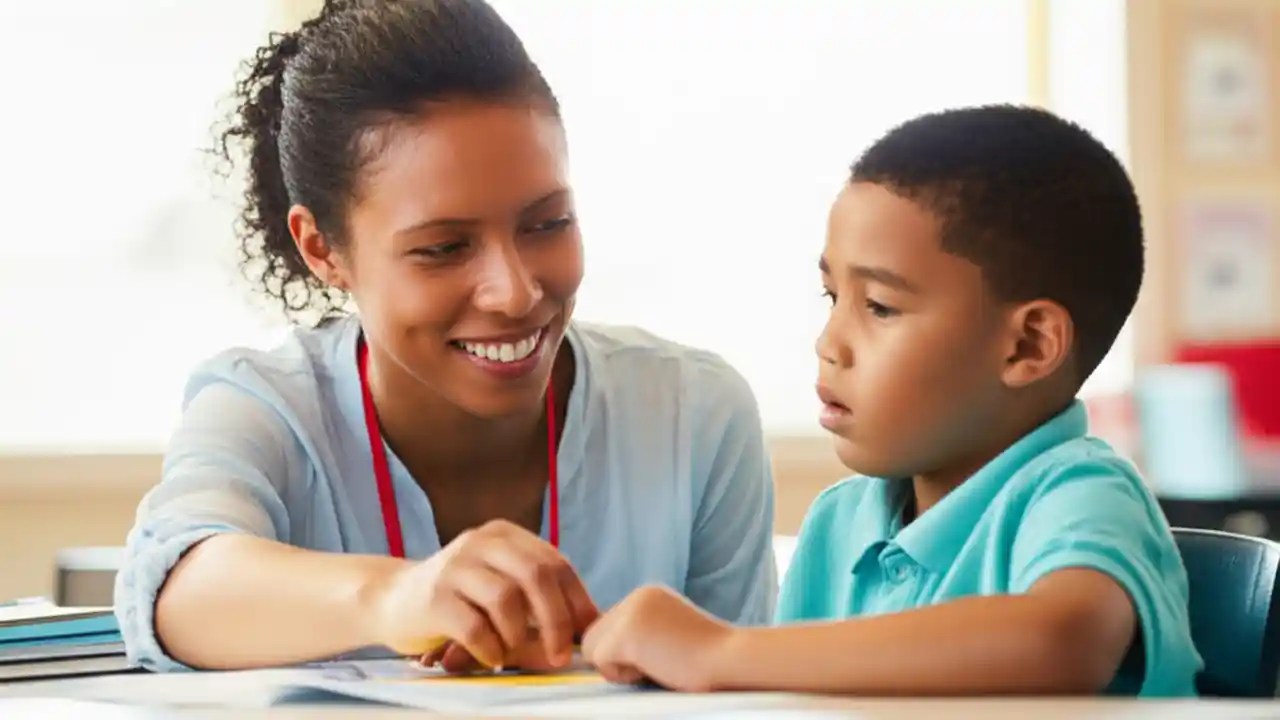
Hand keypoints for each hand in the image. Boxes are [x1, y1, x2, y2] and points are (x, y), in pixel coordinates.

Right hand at [363, 520, 597, 668]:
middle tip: (560, 654)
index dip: (577, 599)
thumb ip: (537, 595)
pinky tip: (490, 657)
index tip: (587, 632)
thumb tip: (586, 627)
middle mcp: (481, 542)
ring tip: (512, 652)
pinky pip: (475, 627)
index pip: (555, 562)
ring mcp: (455, 567)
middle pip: (536, 575)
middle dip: (556, 619)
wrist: (392, 599)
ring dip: (519, 635)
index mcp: (504, 534)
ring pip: (506, 599)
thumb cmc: (459, 597)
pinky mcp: (433, 597)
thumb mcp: (499, 582)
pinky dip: (490, 648)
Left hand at [581, 585, 735, 691]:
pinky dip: (623, 675)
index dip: (627, 653)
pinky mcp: (626, 633)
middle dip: (618, 657)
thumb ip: (643, 634)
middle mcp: (636, 596)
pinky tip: (656, 668)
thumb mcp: (670, 635)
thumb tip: (605, 653)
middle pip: (594, 635)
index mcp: (648, 595)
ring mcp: (630, 611)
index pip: (610, 627)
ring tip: (658, 665)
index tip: (664, 656)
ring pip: (592, 647)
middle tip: (660, 663)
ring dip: (620, 667)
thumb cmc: (709, 660)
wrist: (732, 660)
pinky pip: (599, 662)